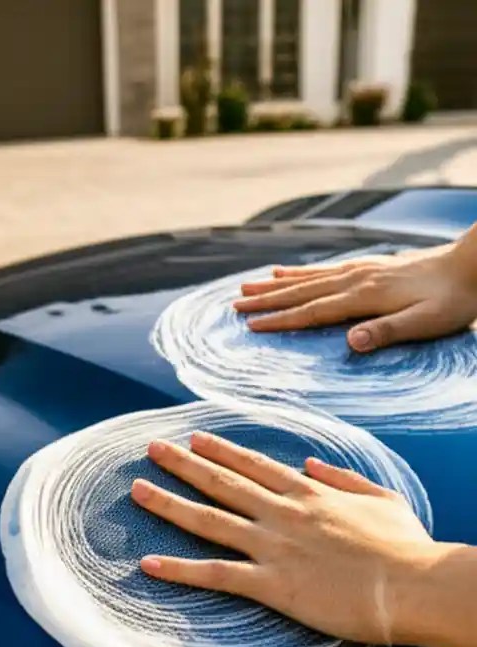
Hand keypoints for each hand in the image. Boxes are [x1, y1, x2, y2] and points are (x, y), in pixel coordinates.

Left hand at [130, 432, 437, 644]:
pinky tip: (147, 564)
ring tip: (136, 490)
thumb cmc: (407, 548)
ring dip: (168, 503)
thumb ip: (344, 477)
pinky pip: (215, 574)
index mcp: (308, 493)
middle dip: (182, 463)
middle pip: (221, 482)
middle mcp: (282, 513)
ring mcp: (272, 546)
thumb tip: (311, 463)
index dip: (221, 450)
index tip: (195, 438)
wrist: (416, 586)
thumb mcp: (382, 498)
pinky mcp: (271, 583)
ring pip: (208, 520)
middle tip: (151, 448)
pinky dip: (178, 569)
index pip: (254, 465)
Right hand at [232, 244, 476, 351]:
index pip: (313, 310)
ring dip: (275, 285)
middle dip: (266, 300)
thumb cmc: (455, 299)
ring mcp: (359, 269)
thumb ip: (389, 331)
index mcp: (364, 295)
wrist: (473, 264)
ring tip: (247, 287)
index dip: (281, 320)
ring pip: (307, 278)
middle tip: (234, 306)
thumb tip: (351, 341)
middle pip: (301, 292)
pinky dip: (298, 272)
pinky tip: (284, 272)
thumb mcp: (428, 321)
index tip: (253, 327)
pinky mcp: (367, 265)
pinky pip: (322, 270)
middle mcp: (355, 279)